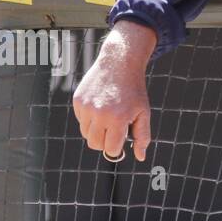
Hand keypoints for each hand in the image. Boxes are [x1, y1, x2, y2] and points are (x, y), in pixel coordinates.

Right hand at [73, 20, 155, 161]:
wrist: (119, 63)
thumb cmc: (134, 91)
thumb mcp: (143, 113)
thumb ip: (142, 136)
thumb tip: (140, 157)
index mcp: (117, 119)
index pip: (110, 149)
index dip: (116, 148)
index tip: (121, 141)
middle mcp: (99, 114)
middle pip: (95, 144)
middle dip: (105, 143)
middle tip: (114, 131)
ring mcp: (86, 106)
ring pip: (85, 134)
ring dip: (96, 132)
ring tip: (108, 118)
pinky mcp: (78, 100)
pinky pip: (80, 120)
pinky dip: (89, 119)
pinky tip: (100, 106)